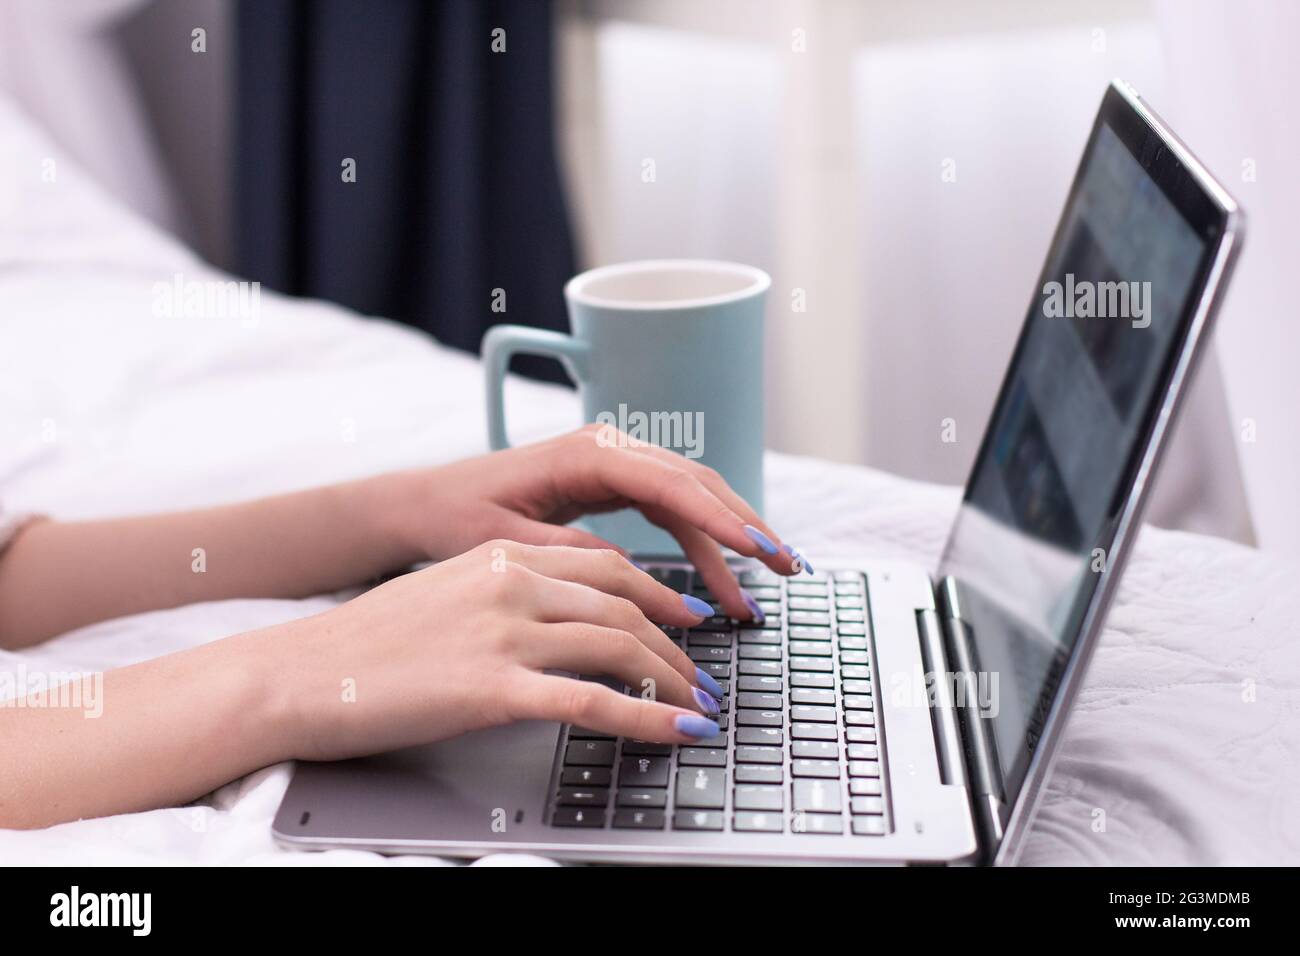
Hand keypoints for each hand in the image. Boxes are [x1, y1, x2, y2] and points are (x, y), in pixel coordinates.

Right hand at [273, 540, 729, 761]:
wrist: (299, 674)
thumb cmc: (368, 644)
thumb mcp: (447, 594)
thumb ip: (508, 596)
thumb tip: (564, 622)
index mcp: (501, 555)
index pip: (608, 566)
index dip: (661, 594)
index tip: (690, 622)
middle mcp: (510, 582)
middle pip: (627, 604)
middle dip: (679, 645)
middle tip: (706, 678)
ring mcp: (504, 632)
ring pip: (621, 647)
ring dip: (675, 682)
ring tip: (700, 710)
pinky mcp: (493, 687)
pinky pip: (593, 702)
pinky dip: (646, 719)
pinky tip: (676, 734)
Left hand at [379, 425, 809, 619]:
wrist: (427, 503)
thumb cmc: (458, 517)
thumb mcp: (507, 545)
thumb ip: (574, 558)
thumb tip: (634, 579)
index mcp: (587, 453)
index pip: (673, 484)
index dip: (721, 519)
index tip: (759, 551)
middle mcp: (610, 447)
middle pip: (697, 483)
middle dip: (746, 525)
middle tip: (787, 567)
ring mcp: (616, 462)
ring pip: (692, 496)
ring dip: (731, 537)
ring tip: (768, 582)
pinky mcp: (614, 483)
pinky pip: (672, 509)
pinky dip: (702, 540)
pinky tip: (723, 574)